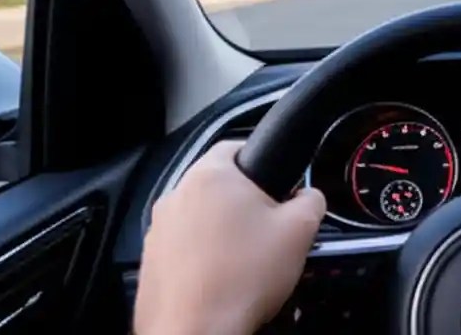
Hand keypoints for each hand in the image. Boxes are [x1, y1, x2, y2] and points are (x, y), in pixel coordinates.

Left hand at [134, 141, 325, 334]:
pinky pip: (182, 248)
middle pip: (218, 187)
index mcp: (210, 174)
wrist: (195, 332)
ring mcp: (157, 229)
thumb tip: (308, 196)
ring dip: (221, 232)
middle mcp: (175, 194)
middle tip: (269, 232)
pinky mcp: (148, 261)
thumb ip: (312, 201)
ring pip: (200, 219)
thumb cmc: (246, 275)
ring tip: (244, 263)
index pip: (237, 146)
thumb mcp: (300, 232)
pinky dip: (201, 258)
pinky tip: (220, 281)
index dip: (264, 164)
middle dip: (244, 204)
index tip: (279, 191)